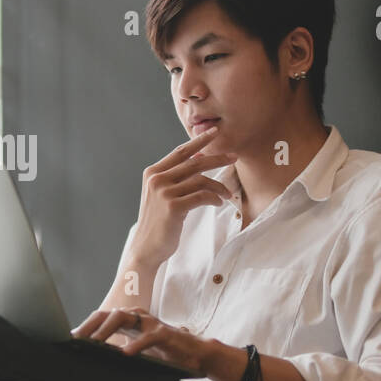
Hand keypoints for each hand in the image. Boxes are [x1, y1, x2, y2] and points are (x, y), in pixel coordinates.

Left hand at [72, 307, 208, 374]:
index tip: (70, 338)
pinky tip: (126, 353)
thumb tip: (95, 358)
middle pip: (108, 314)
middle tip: (76, 338)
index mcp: (128, 321)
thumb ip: (119, 349)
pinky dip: (136, 345)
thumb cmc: (164, 353)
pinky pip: (148, 337)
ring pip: (124, 318)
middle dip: (90, 325)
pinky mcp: (165, 333)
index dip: (85, 327)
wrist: (196, 354)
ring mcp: (151, 323)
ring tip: (95, 342)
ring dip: (107, 330)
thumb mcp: (137, 350)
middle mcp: (137, 317)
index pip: (101, 318)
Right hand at [129, 127, 235, 266]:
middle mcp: (157, 180)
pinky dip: (214, 198)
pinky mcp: (174, 207)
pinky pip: (202, 196)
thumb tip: (199, 156)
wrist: (146, 248)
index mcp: (153, 173)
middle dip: (217, 158)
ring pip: (201, 180)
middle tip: (234, 157)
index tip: (214, 132)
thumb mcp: (162, 195)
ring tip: (228, 194)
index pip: (180, 152)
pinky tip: (219, 202)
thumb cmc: (158, 222)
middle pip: (194, 162)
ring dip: (219, 186)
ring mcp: (164, 193)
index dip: (198, 141)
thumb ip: (176, 176)